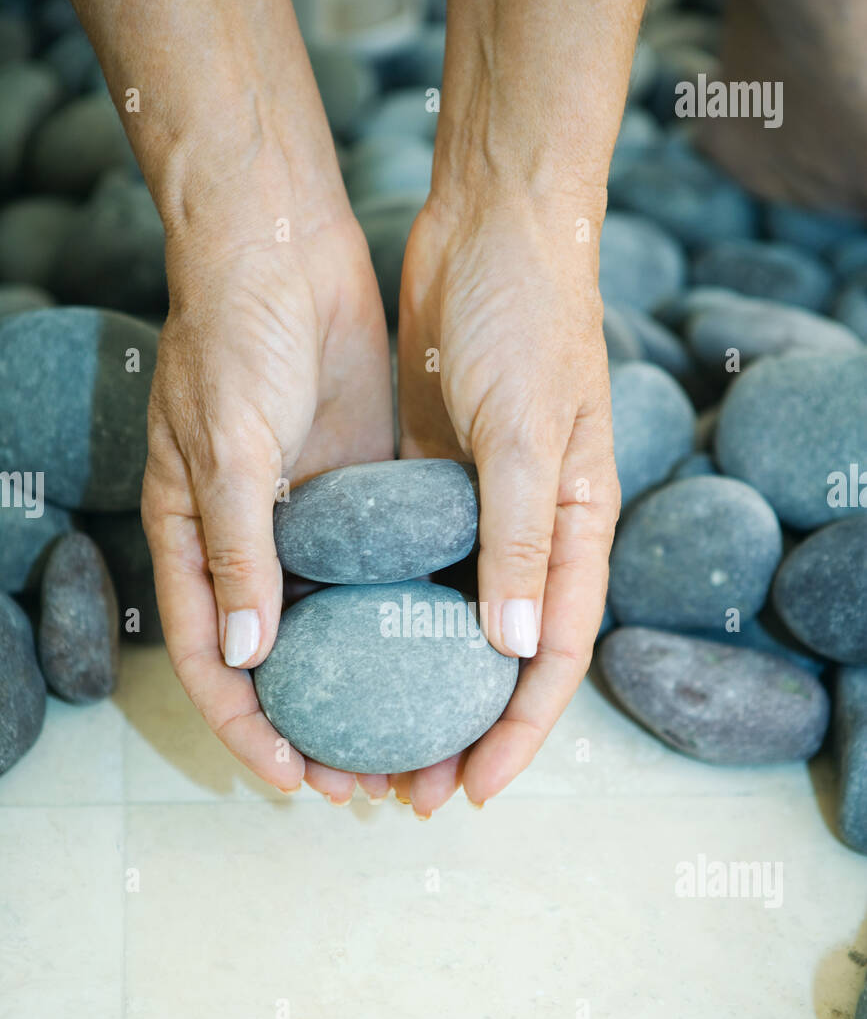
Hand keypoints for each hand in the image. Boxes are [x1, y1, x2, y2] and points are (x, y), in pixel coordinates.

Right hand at [142, 195, 393, 802]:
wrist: (286, 248)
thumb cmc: (234, 341)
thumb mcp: (228, 448)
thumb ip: (238, 552)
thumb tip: (250, 657)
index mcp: (197, 545)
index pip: (216, 666)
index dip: (250, 731)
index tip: (298, 779)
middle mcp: (250, 548)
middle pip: (282, 668)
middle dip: (321, 731)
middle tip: (375, 785)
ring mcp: (308, 526)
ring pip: (338, 633)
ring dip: (373, 689)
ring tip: (420, 744)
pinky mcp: (358, 497)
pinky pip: (380, 576)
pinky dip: (403, 622)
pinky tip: (447, 660)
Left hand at [394, 193, 619, 814]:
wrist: (490, 225)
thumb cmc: (525, 319)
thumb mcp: (526, 432)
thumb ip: (523, 538)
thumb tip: (517, 646)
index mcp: (577, 528)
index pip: (552, 656)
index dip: (518, 732)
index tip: (473, 789)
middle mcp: (534, 532)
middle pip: (499, 660)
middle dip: (461, 732)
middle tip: (408, 792)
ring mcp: (481, 510)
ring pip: (449, 626)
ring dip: (415, 688)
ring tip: (369, 747)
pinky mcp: (434, 483)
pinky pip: (410, 570)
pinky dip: (384, 620)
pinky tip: (343, 657)